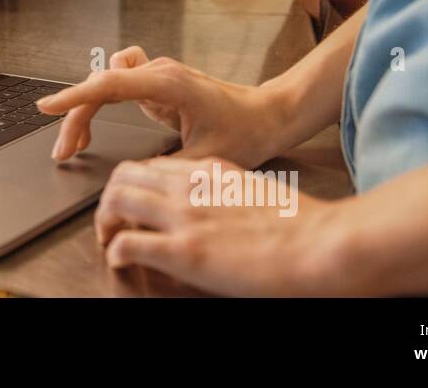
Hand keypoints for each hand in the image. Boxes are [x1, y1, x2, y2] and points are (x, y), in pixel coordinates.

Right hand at [35, 46, 287, 167]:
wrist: (268, 115)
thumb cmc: (245, 133)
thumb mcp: (203, 159)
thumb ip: (161, 168)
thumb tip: (128, 182)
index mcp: (168, 84)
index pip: (108, 84)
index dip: (74, 97)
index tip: (47, 107)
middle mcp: (159, 72)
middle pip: (100, 86)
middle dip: (76, 117)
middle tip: (65, 153)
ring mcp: (157, 73)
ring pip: (105, 83)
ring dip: (87, 108)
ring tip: (79, 143)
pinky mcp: (157, 81)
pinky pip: (117, 82)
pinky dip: (102, 97)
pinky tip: (101, 120)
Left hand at [96, 155, 347, 295]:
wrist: (323, 244)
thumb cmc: (303, 226)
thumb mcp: (256, 195)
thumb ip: (227, 196)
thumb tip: (216, 212)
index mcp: (211, 172)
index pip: (154, 165)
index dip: (137, 185)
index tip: (136, 204)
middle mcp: (191, 187)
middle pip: (125, 174)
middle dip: (110, 197)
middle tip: (112, 221)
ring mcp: (184, 216)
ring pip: (116, 199)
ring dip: (105, 221)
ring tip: (109, 240)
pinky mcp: (184, 250)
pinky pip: (126, 243)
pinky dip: (115, 252)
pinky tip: (120, 262)